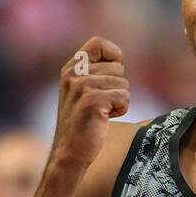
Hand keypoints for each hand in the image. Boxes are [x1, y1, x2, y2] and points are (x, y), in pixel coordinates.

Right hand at [51, 36, 129, 169]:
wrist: (70, 153)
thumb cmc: (83, 124)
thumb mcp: (82, 91)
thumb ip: (94, 72)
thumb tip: (119, 60)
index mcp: (71, 67)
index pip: (99, 43)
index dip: (113, 57)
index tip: (112, 77)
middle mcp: (74, 73)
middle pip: (118, 68)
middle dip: (119, 87)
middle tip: (103, 104)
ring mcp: (82, 86)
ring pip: (124, 84)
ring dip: (120, 101)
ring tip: (102, 113)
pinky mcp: (92, 101)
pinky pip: (124, 97)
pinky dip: (121, 110)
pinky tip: (106, 119)